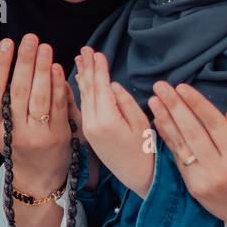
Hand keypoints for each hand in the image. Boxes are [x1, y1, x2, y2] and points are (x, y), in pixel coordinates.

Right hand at [0, 33, 76, 195]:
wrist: (38, 178)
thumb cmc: (13, 145)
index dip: (0, 67)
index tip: (7, 44)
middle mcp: (14, 133)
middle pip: (19, 91)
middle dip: (25, 61)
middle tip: (30, 38)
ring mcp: (38, 135)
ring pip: (39, 97)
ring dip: (42, 69)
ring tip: (45, 48)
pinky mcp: (59, 136)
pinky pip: (59, 106)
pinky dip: (58, 86)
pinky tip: (57, 68)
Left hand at [75, 46, 154, 196]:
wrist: (137, 177)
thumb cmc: (146, 150)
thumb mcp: (141, 124)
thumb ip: (126, 103)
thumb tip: (113, 85)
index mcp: (107, 120)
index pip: (101, 88)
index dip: (99, 69)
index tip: (97, 52)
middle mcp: (93, 124)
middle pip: (89, 90)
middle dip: (88, 68)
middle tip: (85, 49)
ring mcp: (88, 129)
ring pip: (84, 97)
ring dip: (83, 77)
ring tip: (80, 59)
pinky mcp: (88, 133)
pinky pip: (83, 106)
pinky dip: (82, 91)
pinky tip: (80, 81)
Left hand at [147, 81, 226, 226]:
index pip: (214, 124)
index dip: (196, 104)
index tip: (182, 87)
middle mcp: (218, 170)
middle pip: (192, 132)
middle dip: (175, 107)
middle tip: (161, 86)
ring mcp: (203, 181)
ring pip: (181, 146)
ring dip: (165, 121)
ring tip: (154, 101)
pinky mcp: (194, 189)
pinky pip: (178, 160)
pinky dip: (168, 141)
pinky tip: (159, 124)